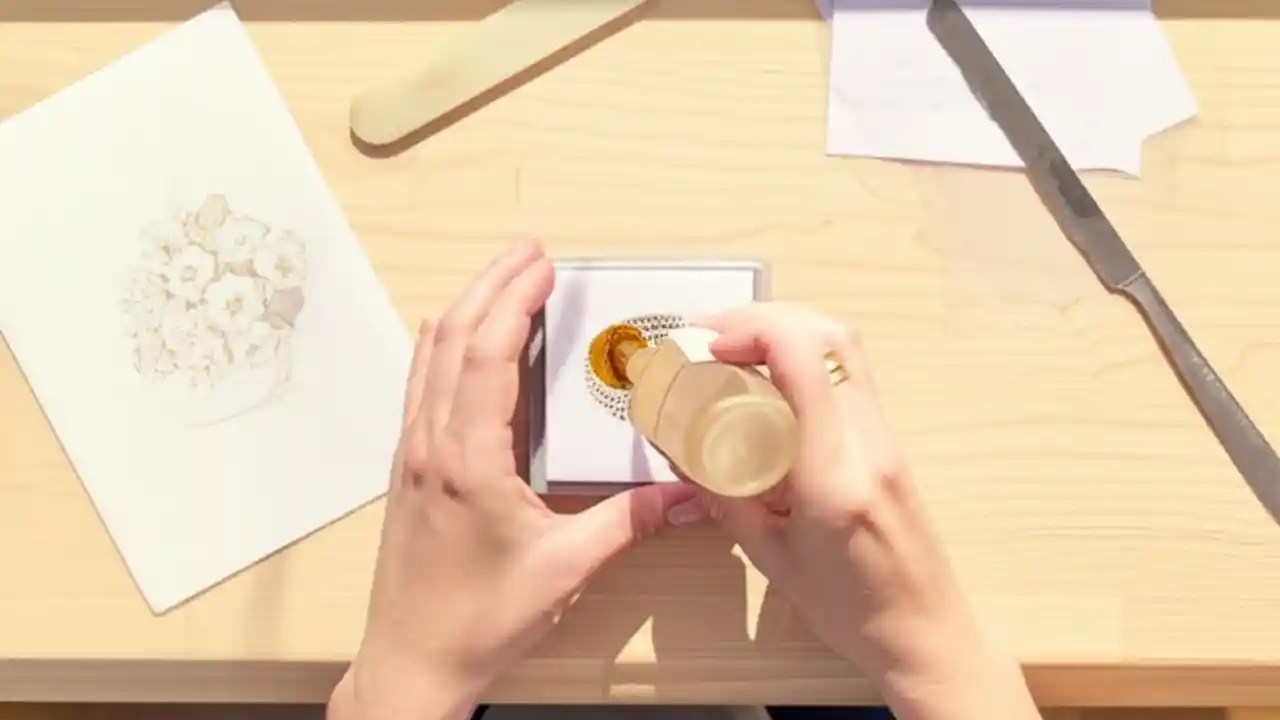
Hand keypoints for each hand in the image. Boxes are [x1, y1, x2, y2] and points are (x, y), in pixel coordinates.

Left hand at [329, 240, 699, 719]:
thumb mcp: (564, 569)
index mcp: (466, 459)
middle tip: (529, 252)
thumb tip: (684, 494)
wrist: (412, 662)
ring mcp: (411, 455)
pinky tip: (449, 339)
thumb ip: (627, 523)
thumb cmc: (479, 620)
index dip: (514, 300)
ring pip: (429, 358)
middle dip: (491, 286)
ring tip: (501, 279)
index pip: (487, 355)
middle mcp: (429, 444)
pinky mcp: (407, 470)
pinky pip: (419, 388)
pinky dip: (439, 348)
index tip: (543, 265)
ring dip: (465, 309)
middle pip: (452, 339)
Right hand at [692, 303, 1039, 719]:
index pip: (807, 364)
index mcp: (834, 477)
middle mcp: (868, 444)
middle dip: (764, 316)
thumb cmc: (850, 611)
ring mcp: (887, 437)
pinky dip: (805, 356)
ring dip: (786, 329)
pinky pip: (848, 374)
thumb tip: (679, 448)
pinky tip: (769, 379)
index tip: (706, 343)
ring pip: (845, 347)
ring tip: (734, 349)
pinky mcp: (890, 440)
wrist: (926, 633)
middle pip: (830, 336)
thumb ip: (722, 498)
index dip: (753, 330)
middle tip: (710, 335)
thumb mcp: (769, 558)